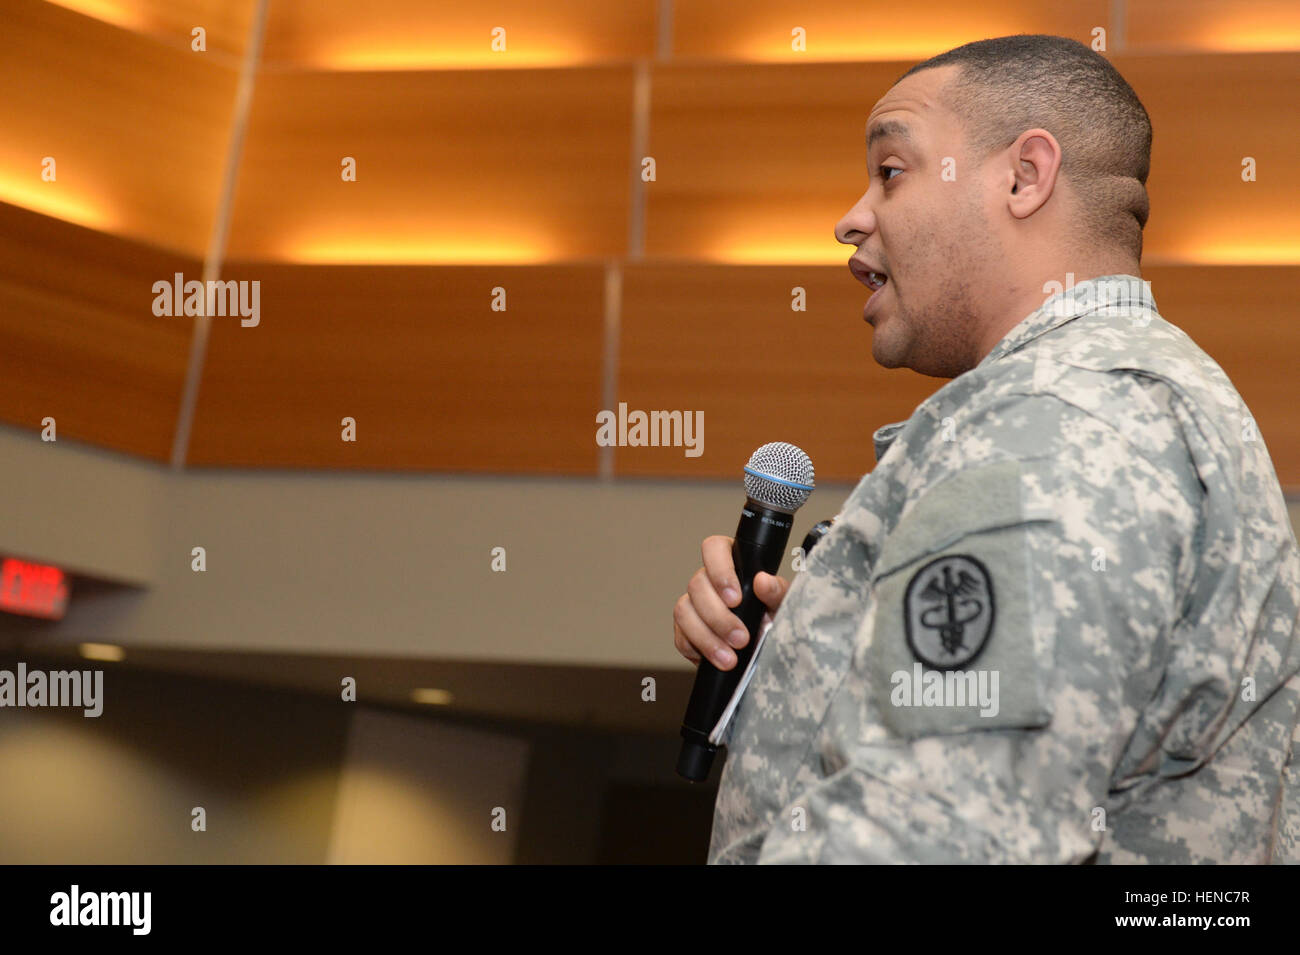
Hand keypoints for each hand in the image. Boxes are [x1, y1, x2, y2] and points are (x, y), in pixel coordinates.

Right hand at [673, 535, 789, 668]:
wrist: (767, 649)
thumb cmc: (775, 618)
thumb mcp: (783, 604)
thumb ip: (777, 591)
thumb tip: (763, 581)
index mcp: (732, 562)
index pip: (714, 548)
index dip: (720, 571)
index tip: (735, 599)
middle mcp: (707, 579)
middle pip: (697, 585)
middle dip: (718, 617)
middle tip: (741, 638)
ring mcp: (693, 604)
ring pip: (684, 612)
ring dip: (706, 638)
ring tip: (729, 658)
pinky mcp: (685, 630)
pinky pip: (680, 637)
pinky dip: (697, 650)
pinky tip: (717, 660)